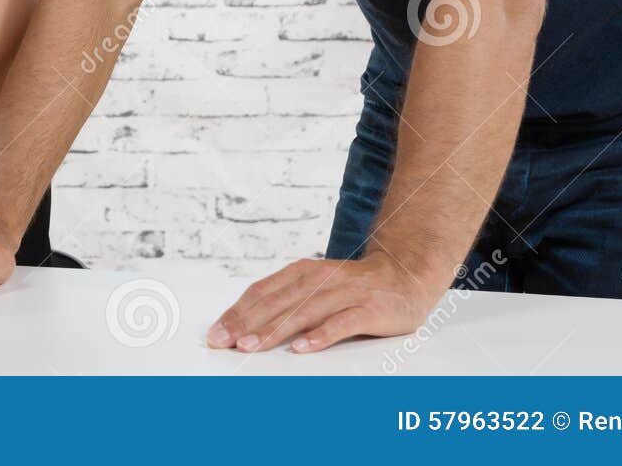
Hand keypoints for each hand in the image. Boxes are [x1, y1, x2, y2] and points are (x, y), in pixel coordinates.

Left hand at [206, 250, 450, 353]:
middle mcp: (320, 279)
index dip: (236, 311)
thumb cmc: (354, 287)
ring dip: (274, 330)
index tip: (216, 331)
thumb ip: (287, 301)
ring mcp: (345, 292)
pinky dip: (320, 335)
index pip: (262, 291)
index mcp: (302, 272)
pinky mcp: (368, 308)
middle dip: (246, 322)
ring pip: (303, 312)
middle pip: (277, 301)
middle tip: (222, 341)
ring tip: (250, 346)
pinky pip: (341, 323)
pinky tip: (302, 348)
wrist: (405, 275)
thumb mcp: (316, 287)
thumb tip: (246, 323)